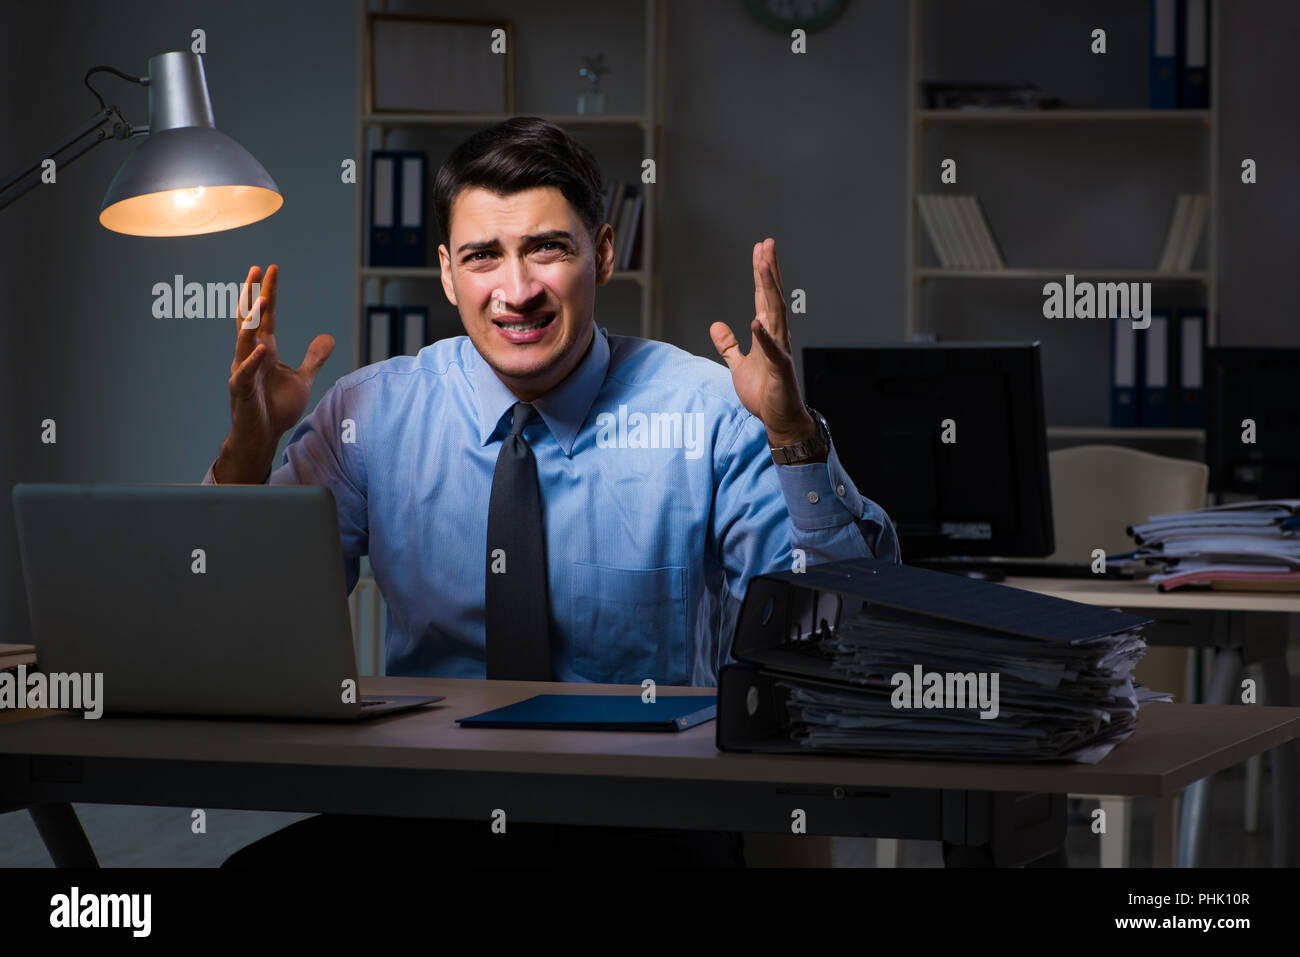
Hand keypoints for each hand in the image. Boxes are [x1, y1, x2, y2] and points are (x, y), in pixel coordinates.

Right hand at [223, 264, 333, 471]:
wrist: (263, 436)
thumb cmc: (277, 408)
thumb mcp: (303, 379)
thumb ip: (314, 358)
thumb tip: (327, 337)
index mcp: (265, 350)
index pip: (266, 315)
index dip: (269, 292)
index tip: (270, 268)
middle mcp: (251, 355)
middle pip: (251, 319)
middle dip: (253, 294)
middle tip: (256, 269)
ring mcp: (243, 370)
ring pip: (245, 340)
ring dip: (252, 320)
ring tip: (261, 299)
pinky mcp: (240, 389)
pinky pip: (244, 372)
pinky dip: (252, 361)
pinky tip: (262, 349)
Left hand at [709, 238, 815, 447]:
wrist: (780, 419)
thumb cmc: (764, 393)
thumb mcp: (738, 365)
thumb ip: (728, 345)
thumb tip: (716, 325)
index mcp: (767, 333)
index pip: (763, 297)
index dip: (760, 273)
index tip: (760, 249)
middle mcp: (776, 336)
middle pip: (772, 297)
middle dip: (768, 271)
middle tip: (767, 244)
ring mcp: (780, 351)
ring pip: (775, 314)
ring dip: (770, 290)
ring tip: (764, 266)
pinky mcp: (780, 370)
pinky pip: (772, 351)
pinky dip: (765, 337)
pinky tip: (757, 321)